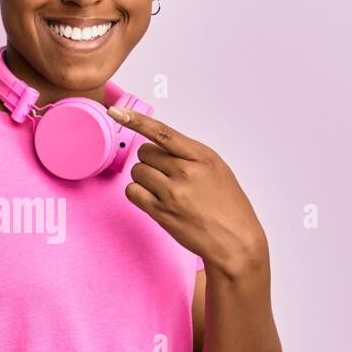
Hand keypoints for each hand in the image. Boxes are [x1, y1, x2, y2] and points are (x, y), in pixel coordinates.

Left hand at [109, 104, 267, 278]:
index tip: (116, 111)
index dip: (136, 120)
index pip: (162, 132)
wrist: (236, 240)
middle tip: (167, 176)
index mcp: (202, 156)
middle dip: (151, 162)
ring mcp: (172, 192)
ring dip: (145, 179)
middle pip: (145, 152)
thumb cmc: (228, 205)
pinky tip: (154, 200)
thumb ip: (189, 156)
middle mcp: (186, 171)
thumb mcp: (217, 170)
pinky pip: (133, 192)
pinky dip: (138, 194)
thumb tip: (159, 146)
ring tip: (164, 191)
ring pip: (137, 171)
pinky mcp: (161, 212)